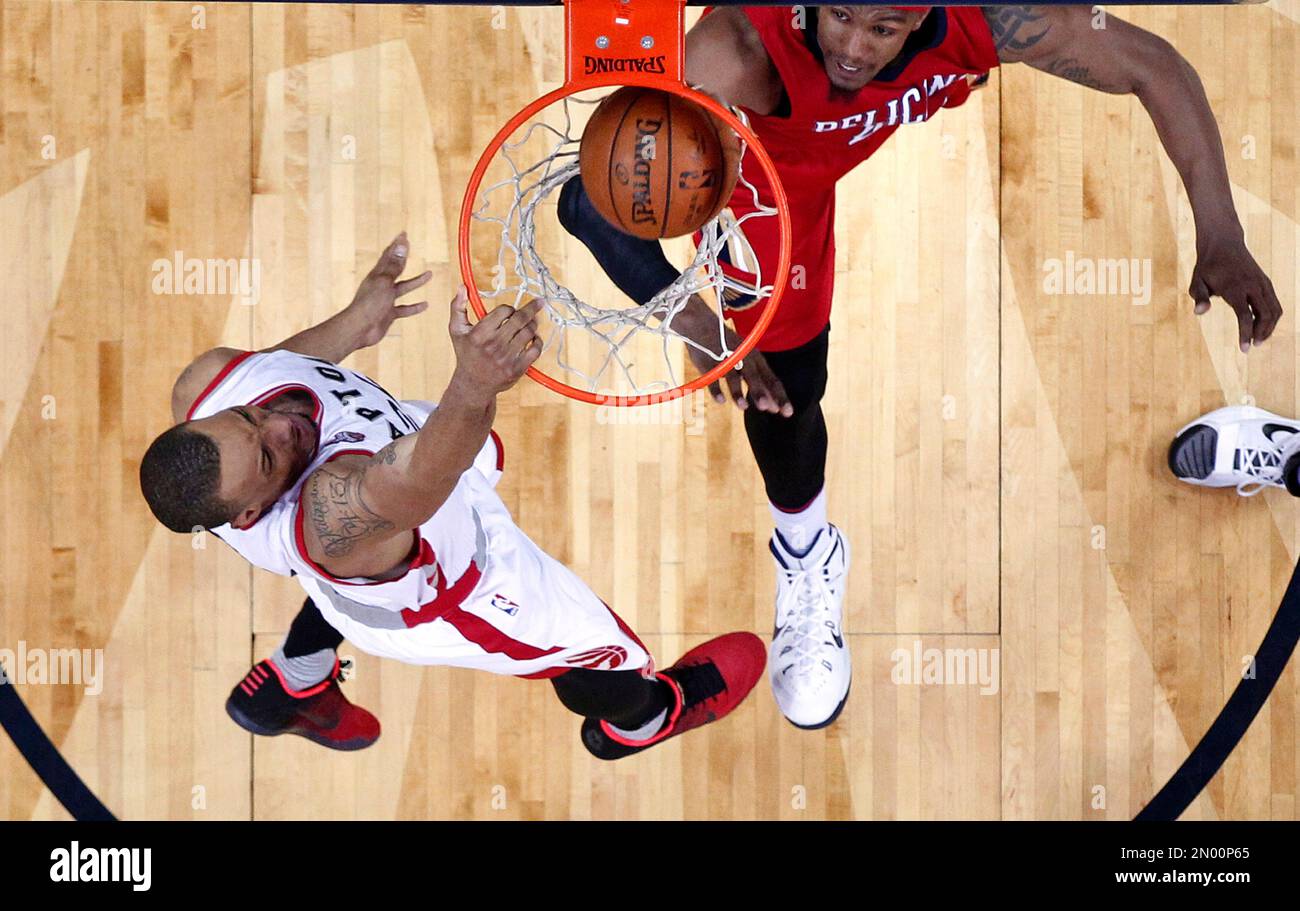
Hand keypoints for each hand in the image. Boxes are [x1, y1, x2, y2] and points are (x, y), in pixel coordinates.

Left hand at [348, 231, 432, 346]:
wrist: (360, 328)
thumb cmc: (370, 304)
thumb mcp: (385, 281)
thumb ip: (396, 265)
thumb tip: (402, 244)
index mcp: (379, 275)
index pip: (389, 255)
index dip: (397, 245)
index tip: (404, 234)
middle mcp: (381, 284)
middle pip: (396, 268)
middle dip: (404, 257)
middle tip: (411, 246)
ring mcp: (385, 299)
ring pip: (404, 288)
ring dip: (416, 282)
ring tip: (429, 275)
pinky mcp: (389, 313)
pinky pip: (404, 308)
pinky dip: (414, 306)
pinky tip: (425, 305)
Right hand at [447, 286, 541, 395]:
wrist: (473, 384)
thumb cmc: (466, 354)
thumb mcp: (456, 330)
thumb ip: (457, 307)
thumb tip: (462, 287)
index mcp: (479, 334)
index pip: (504, 311)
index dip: (509, 309)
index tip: (509, 312)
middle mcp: (493, 345)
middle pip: (520, 319)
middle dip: (531, 309)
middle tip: (539, 303)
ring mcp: (506, 358)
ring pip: (529, 332)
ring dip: (533, 324)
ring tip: (532, 322)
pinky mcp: (517, 369)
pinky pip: (535, 350)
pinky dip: (537, 341)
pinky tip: (534, 338)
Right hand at [687, 338, 791, 415]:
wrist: (703, 327)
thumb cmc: (730, 348)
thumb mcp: (748, 361)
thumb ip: (760, 383)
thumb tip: (773, 407)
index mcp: (756, 360)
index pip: (771, 380)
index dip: (779, 396)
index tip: (787, 413)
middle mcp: (744, 359)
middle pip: (755, 378)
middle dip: (762, 393)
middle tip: (771, 409)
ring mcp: (725, 361)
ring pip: (733, 378)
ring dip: (738, 392)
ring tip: (744, 407)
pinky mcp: (708, 364)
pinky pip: (712, 378)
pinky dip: (716, 389)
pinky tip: (721, 401)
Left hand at [1190, 234, 1282, 351]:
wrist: (1224, 243)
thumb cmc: (1207, 266)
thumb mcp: (1197, 281)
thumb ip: (1199, 297)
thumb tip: (1199, 312)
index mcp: (1235, 288)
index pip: (1245, 316)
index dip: (1245, 334)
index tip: (1244, 350)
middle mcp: (1252, 285)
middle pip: (1265, 315)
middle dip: (1261, 333)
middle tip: (1253, 346)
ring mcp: (1262, 283)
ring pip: (1274, 310)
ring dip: (1269, 327)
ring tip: (1259, 339)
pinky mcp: (1266, 282)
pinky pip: (1275, 303)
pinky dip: (1272, 317)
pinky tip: (1263, 326)